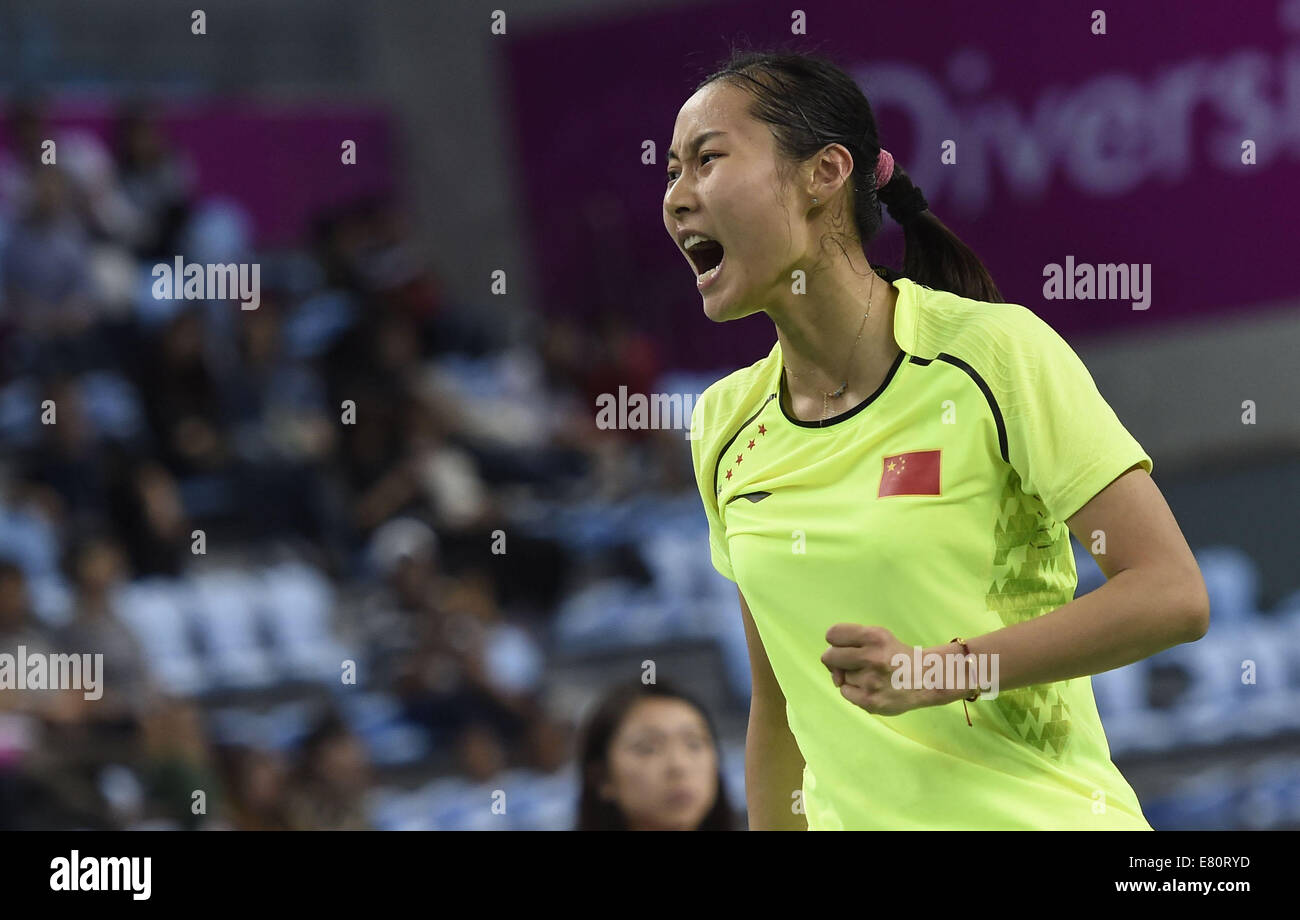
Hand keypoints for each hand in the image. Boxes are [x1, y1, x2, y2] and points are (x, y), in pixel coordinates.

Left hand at [820, 624, 952, 715]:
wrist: (926, 679)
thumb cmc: (896, 656)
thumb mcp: (879, 636)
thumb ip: (850, 642)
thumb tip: (831, 669)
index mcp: (874, 637)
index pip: (833, 634)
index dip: (836, 641)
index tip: (845, 645)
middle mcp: (872, 657)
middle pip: (829, 657)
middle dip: (836, 660)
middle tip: (853, 663)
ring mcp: (871, 681)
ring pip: (839, 676)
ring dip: (850, 676)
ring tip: (871, 676)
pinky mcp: (870, 701)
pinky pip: (845, 693)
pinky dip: (854, 691)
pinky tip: (870, 688)